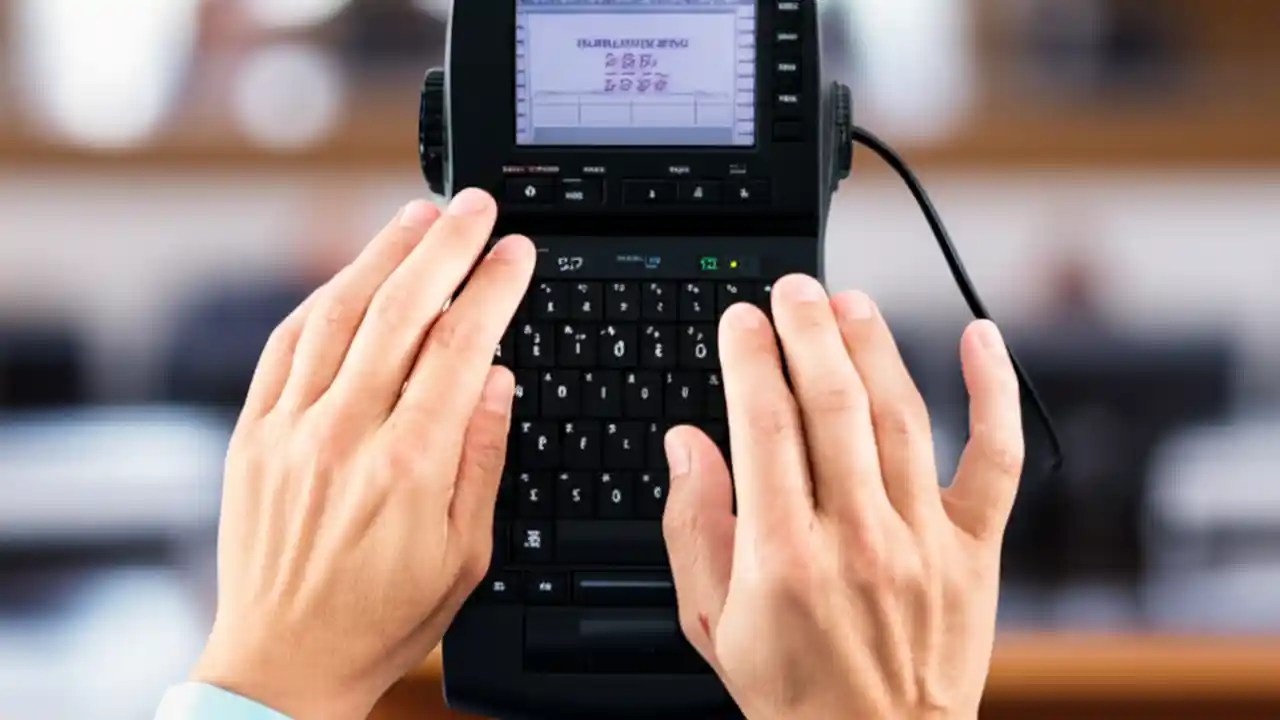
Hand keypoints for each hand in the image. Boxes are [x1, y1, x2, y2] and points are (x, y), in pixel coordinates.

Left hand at [191, 190, 534, 719]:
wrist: (283, 663)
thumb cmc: (382, 618)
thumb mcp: (465, 555)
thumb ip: (482, 458)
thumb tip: (496, 380)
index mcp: (408, 469)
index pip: (461, 348)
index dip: (494, 288)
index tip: (516, 253)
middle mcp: (344, 437)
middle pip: (400, 311)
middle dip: (445, 245)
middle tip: (476, 206)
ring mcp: (289, 431)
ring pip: (336, 314)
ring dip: (381, 254)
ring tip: (417, 215)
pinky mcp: (251, 435)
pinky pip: (283, 347)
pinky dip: (320, 300)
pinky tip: (351, 275)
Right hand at [662, 275, 1023, 719]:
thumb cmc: (792, 688)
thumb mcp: (711, 619)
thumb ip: (693, 526)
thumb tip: (687, 444)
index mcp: (781, 554)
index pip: (762, 424)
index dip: (749, 357)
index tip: (740, 321)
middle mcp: (855, 537)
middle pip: (831, 403)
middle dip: (806, 330)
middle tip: (791, 289)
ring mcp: (921, 539)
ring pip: (900, 415)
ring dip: (873, 345)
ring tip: (848, 300)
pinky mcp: (972, 548)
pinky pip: (995, 459)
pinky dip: (992, 393)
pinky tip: (979, 338)